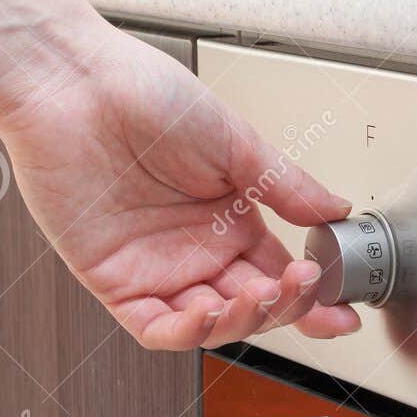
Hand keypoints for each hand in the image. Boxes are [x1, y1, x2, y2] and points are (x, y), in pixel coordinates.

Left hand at [0, 24, 361, 350]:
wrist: (74, 84)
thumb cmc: (142, 93)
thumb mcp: (235, 141)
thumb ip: (287, 186)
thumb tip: (337, 211)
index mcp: (228, 217)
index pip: (279, 273)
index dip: (312, 297)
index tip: (342, 310)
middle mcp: (194, 247)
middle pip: (251, 304)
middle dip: (285, 309)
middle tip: (306, 291)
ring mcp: (155, 266)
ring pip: (209, 324)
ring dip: (242, 320)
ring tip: (262, 294)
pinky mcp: (113, 280)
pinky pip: (155, 328)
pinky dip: (187, 332)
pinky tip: (211, 313)